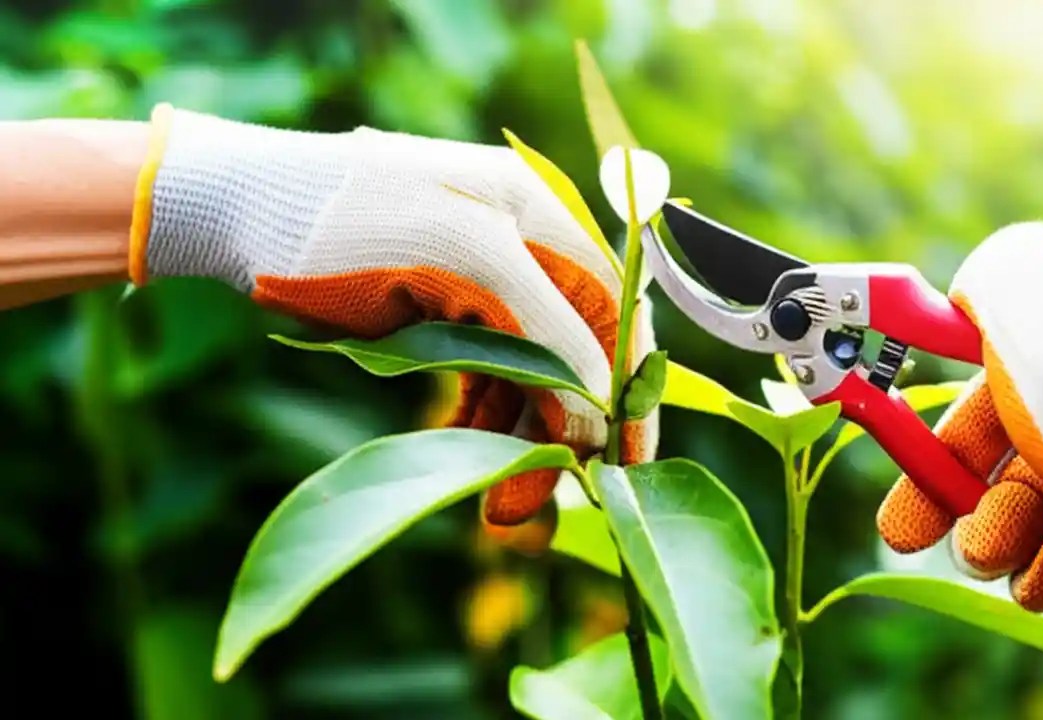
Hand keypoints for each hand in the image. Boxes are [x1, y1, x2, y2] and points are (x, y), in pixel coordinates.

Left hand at [128, 104, 656, 525]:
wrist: (234, 212)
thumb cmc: (346, 220)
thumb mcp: (464, 258)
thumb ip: (548, 325)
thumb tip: (604, 409)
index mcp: (539, 213)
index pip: (616, 310)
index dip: (629, 389)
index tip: (630, 465)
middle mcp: (522, 246)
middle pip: (575, 351)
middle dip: (567, 431)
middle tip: (541, 504)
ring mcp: (481, 281)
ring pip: (529, 374)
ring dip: (521, 438)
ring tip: (500, 507)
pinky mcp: (442, 312)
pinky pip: (486, 376)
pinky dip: (483, 420)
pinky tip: (468, 452)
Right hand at [876, 221, 1042, 610]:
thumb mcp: (1017, 277)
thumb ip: (979, 288)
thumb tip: (961, 308)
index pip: (988, 389)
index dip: (932, 438)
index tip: (897, 474)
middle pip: (1006, 456)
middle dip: (951, 497)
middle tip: (913, 534)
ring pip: (1039, 507)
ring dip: (993, 535)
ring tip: (980, 555)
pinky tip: (1028, 582)